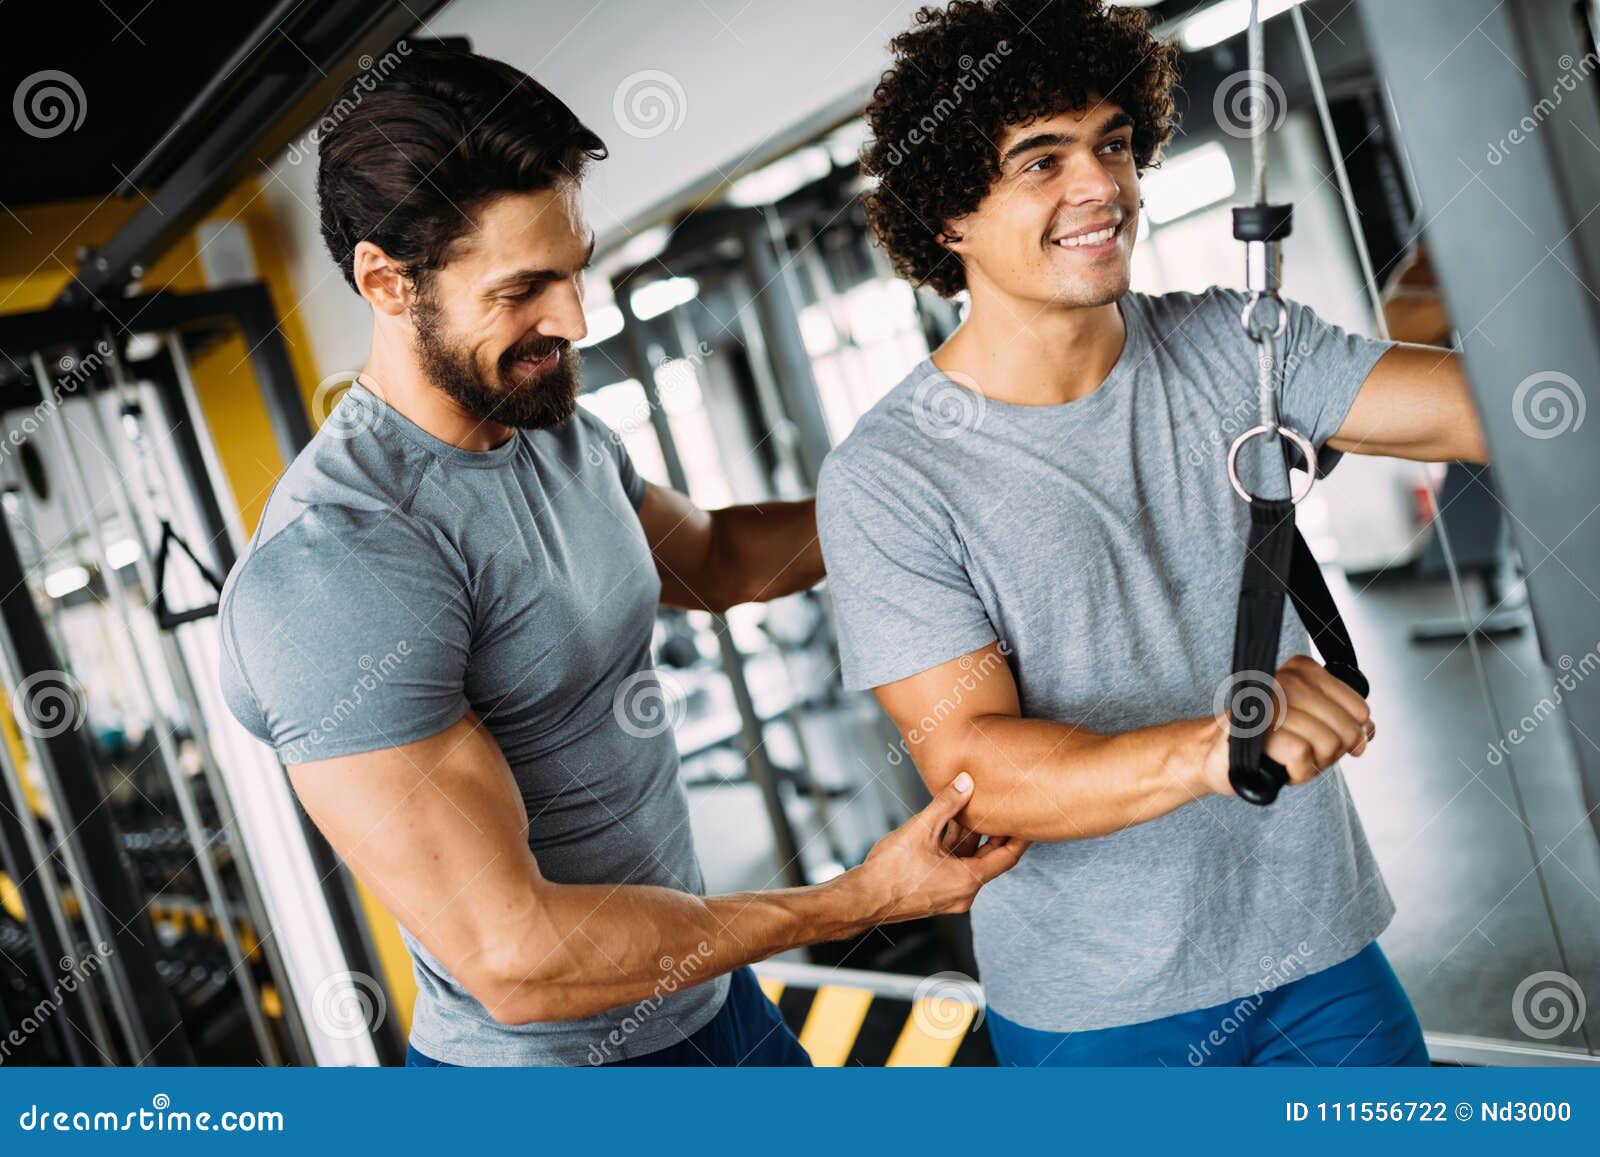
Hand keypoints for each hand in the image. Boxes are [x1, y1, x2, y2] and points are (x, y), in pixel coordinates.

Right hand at [841, 774, 1028, 923]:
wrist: (861, 899)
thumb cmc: (888, 872)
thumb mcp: (921, 830)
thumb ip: (946, 804)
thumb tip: (965, 782)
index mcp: (968, 881)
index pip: (1007, 857)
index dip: (1020, 836)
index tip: (1030, 820)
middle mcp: (963, 893)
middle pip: (990, 859)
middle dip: (995, 833)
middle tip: (1006, 808)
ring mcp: (949, 896)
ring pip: (969, 863)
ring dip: (970, 839)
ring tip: (973, 810)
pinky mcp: (935, 894)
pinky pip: (954, 869)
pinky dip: (954, 850)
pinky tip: (947, 827)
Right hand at [1201, 655, 1374, 795]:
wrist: (1217, 756)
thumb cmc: (1266, 743)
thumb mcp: (1313, 728)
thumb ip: (1344, 724)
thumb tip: (1366, 733)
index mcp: (1302, 671)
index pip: (1358, 706)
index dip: (1353, 733)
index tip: (1333, 740)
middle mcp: (1285, 679)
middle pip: (1345, 727)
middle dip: (1333, 752)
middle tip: (1308, 754)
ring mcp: (1268, 700)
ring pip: (1326, 740)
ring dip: (1313, 764)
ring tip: (1291, 759)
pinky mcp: (1254, 725)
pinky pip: (1301, 754)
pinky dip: (1296, 772)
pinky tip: (1281, 767)